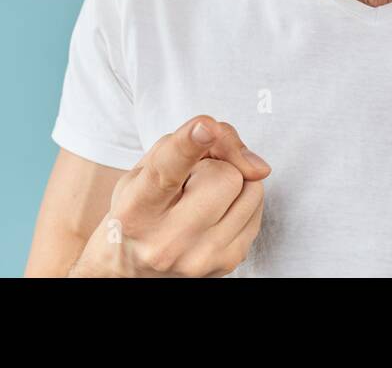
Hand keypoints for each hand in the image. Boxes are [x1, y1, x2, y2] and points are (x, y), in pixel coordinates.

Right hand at [70, 116, 269, 276]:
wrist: (133, 267)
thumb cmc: (141, 207)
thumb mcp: (146, 166)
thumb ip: (189, 142)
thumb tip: (256, 164)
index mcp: (135, 212)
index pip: (166, 171)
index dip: (188, 144)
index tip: (205, 125)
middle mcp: (166, 242)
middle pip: (225, 175)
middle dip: (214, 165)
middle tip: (192, 178)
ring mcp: (199, 258)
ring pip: (250, 189)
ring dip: (232, 182)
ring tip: (203, 195)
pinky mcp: (227, 264)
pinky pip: (258, 208)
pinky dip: (241, 200)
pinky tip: (216, 211)